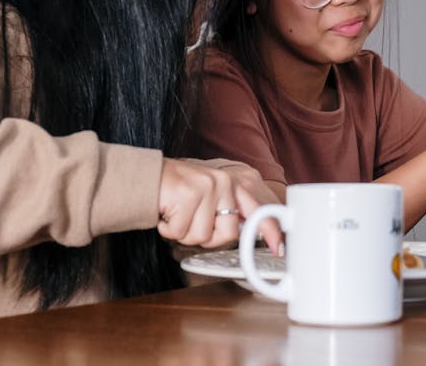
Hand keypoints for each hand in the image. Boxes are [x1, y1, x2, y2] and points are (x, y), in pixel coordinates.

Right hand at [156, 159, 282, 253]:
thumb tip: (247, 233)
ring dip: (184, 233)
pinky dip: (169, 229)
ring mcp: (207, 186)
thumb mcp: (209, 199)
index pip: (258, 209)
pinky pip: (181, 231)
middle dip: (206, 237)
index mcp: (233, 184)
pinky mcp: (189, 193)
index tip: (278, 247)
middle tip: (191, 224)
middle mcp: (224, 182)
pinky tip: (167, 214)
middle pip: (228, 233)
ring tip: (178, 215)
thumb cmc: (178, 193)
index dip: (269, 230)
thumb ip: (229, 213)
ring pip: (202, 236)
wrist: (147, 177)